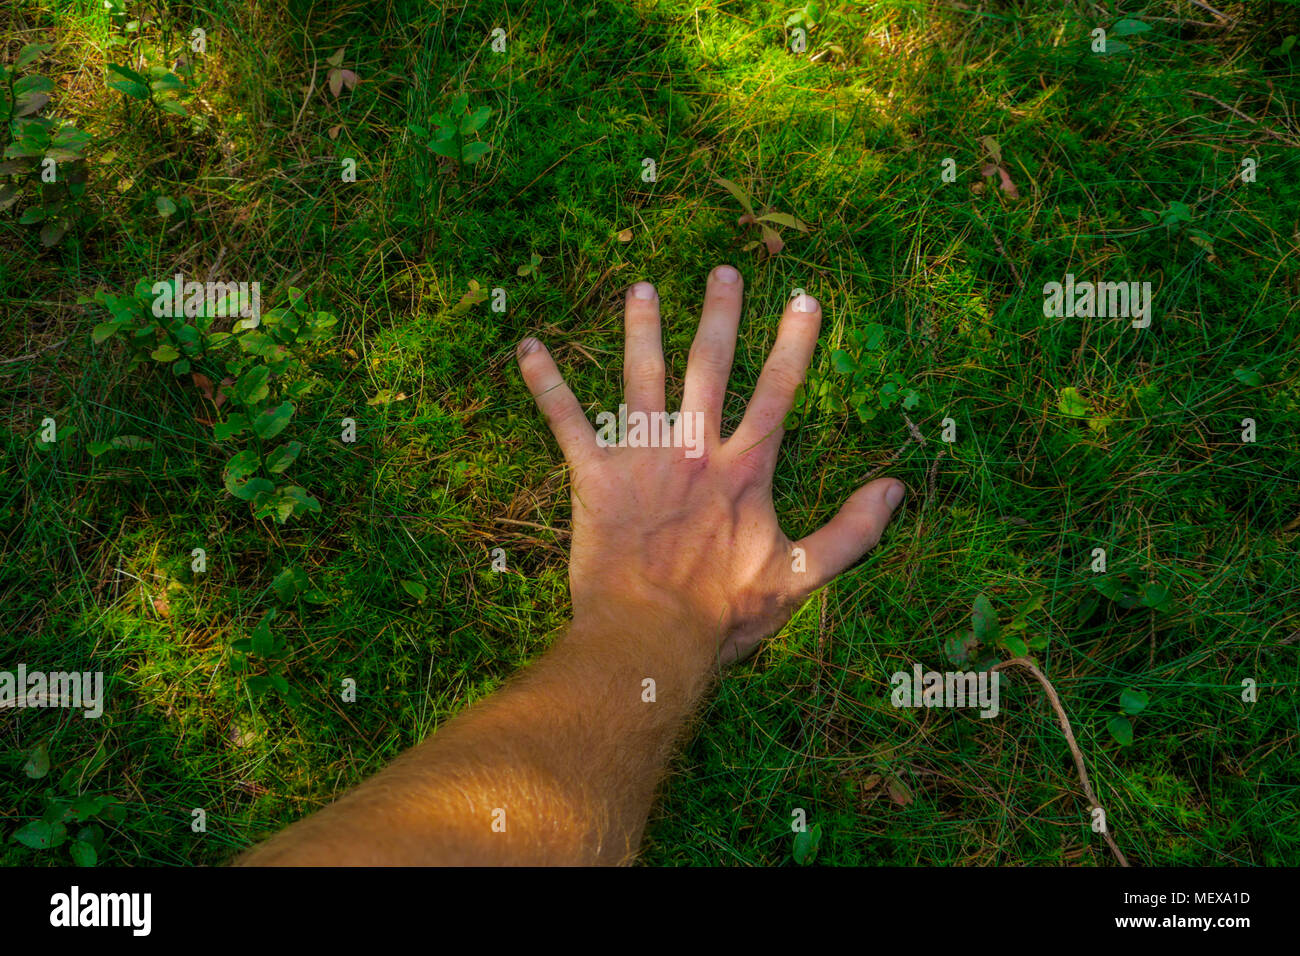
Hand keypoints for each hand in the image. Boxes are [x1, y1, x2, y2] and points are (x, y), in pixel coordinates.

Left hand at [517, 264, 904, 663]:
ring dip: (641, 330)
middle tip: (722, 271)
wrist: (651, 637)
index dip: (793, 344)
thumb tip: (897, 489)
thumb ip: (852, 532)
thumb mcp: (802, 577)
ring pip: (641, 378)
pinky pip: (566, 421)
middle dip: (718, 316)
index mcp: (744, 469)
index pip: (777, 392)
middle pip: (709, 367)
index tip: (803, 298)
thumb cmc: (725, 614)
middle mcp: (693, 450)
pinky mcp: (594, 478)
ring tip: (641, 288)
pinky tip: (527, 348)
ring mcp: (642, 459)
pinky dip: (546, 384)